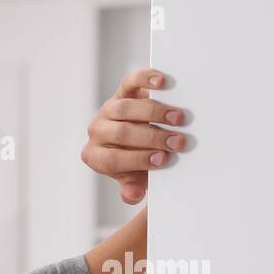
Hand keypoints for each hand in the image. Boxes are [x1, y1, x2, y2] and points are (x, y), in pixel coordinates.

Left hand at [81, 68, 188, 204]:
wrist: (139, 141)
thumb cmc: (137, 163)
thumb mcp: (134, 179)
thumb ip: (132, 188)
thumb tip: (132, 194)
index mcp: (94, 156)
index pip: (112, 160)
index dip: (138, 160)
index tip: (163, 160)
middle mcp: (97, 132)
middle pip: (121, 134)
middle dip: (152, 138)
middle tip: (178, 142)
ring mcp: (108, 109)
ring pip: (125, 108)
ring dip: (155, 113)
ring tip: (179, 119)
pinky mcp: (122, 91)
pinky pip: (130, 82)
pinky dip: (146, 79)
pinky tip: (163, 81)